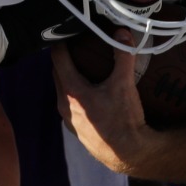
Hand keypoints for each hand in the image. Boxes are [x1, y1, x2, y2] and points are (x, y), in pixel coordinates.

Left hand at [50, 41, 158, 175]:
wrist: (128, 154)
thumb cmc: (124, 120)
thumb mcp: (124, 84)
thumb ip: (123, 56)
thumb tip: (122, 33)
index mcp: (71, 91)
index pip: (58, 59)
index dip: (61, 43)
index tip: (65, 32)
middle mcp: (64, 104)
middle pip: (58, 74)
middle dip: (64, 59)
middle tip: (75, 46)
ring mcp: (68, 119)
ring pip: (63, 91)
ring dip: (69, 78)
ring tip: (82, 67)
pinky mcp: (76, 129)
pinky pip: (70, 106)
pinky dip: (76, 95)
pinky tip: (90, 93)